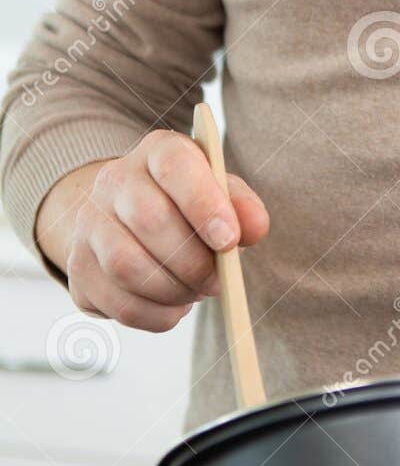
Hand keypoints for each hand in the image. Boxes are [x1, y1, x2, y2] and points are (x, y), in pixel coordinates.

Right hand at [42, 129, 269, 332]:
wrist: (131, 219)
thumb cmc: (188, 205)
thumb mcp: (220, 193)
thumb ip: (241, 205)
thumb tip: (255, 227)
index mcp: (157, 151)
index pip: (174, 166)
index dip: (204, 204)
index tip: (229, 240)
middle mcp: (114, 181)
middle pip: (149, 219)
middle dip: (193, 260)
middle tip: (219, 279)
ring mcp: (89, 224)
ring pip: (127, 266)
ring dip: (174, 290)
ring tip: (196, 291)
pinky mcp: (79, 269)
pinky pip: (118, 303)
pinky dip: (157, 314)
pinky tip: (175, 305)